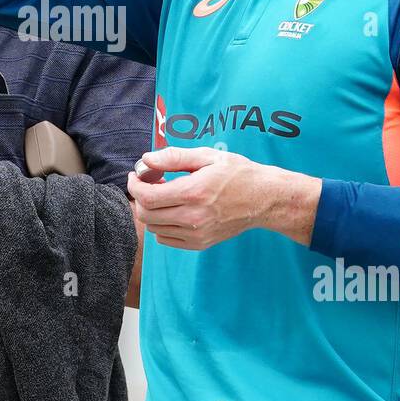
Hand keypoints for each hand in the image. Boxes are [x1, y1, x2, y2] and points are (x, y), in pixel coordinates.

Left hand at [126, 146, 320, 250]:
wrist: (264, 199)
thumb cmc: (237, 173)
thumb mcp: (207, 156)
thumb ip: (173, 157)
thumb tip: (146, 160)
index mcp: (193, 193)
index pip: (147, 197)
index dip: (135, 185)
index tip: (136, 175)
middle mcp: (193, 217)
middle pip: (146, 215)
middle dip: (141, 197)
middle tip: (150, 183)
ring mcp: (197, 234)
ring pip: (154, 228)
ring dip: (151, 210)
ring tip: (165, 194)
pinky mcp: (200, 244)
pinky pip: (166, 239)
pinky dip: (162, 225)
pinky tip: (173, 210)